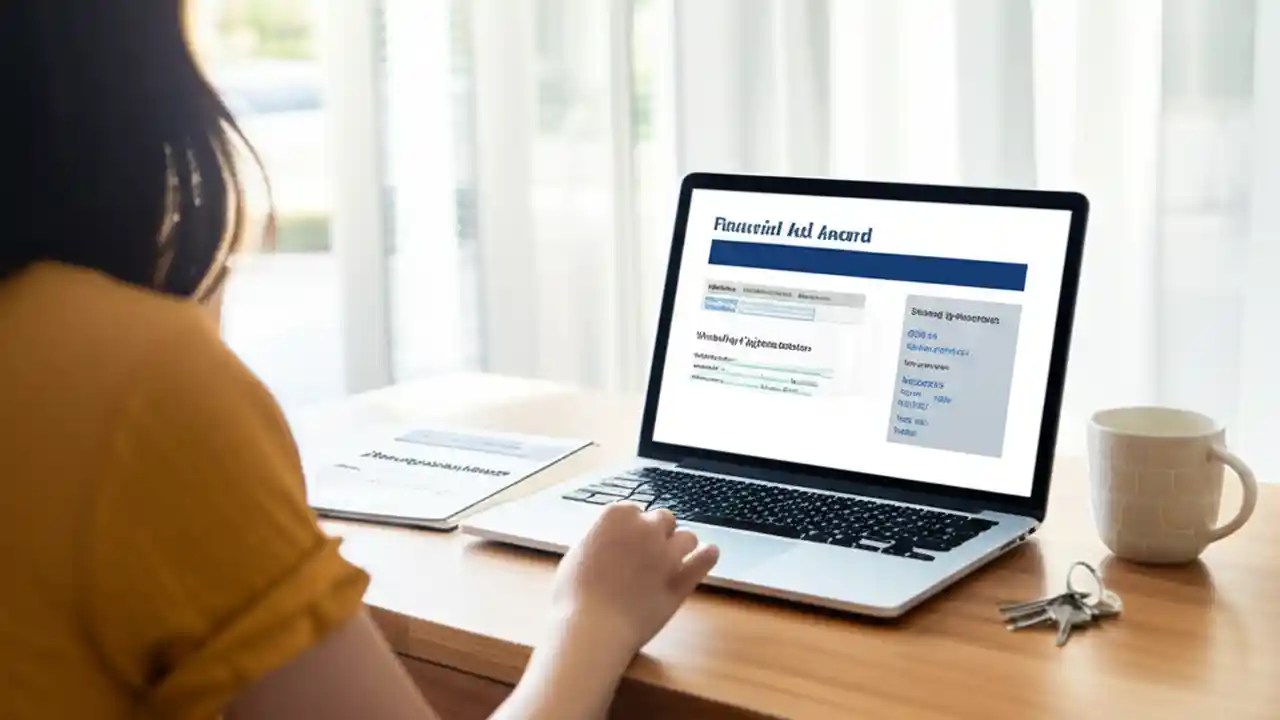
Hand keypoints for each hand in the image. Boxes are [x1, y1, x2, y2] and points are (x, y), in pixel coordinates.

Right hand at [551, 503, 719, 655]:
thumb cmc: (574, 596)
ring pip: (688, 537)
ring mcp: (668, 553)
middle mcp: (646, 528)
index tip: (625, 542)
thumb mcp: (577, 555)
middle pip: (663, 518)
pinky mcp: (682, 579)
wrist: (593, 629)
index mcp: (617, 516)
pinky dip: (707, 556)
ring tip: (670, 559)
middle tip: (646, 553)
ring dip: (679, 546)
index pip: (633, 511)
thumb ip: (599, 540)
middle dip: (657, 532)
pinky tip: (709, 554)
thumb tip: (608, 541)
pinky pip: (704, 560)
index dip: (630, 527)